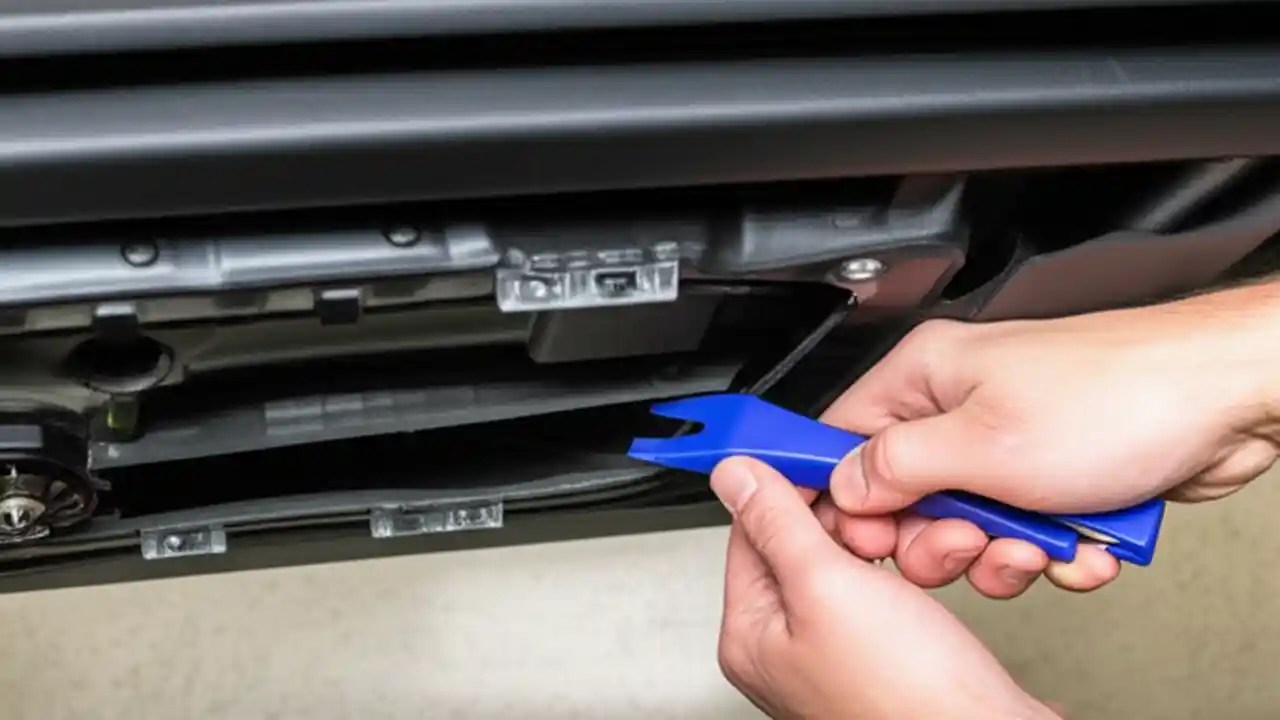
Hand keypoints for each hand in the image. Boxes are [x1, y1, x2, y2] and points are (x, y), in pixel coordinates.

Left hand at [711, 457, 1056, 719]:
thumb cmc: (911, 701)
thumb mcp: (829, 587)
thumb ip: (778, 523)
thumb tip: (733, 475)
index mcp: (755, 633)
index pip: (752, 529)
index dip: (791, 484)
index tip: (828, 456)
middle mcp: (793, 646)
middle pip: (811, 541)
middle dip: (862, 517)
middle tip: (894, 513)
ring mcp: (844, 652)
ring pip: (864, 559)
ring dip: (906, 539)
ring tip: (938, 543)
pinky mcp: (897, 655)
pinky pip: (902, 587)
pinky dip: (926, 568)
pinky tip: (952, 565)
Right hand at [821, 283, 1279, 597]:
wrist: (1226, 400)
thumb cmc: (1118, 394)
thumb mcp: (981, 444)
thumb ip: (895, 467)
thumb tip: (845, 487)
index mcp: (925, 376)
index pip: (842, 437)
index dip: (842, 495)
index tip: (859, 534)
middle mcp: (959, 406)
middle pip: (903, 498)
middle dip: (939, 539)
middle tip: (970, 540)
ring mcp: (1008, 444)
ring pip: (967, 528)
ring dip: (1003, 553)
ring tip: (1037, 542)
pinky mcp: (1051, 477)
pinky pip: (1023, 536)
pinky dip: (1051, 553)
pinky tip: (1079, 543)